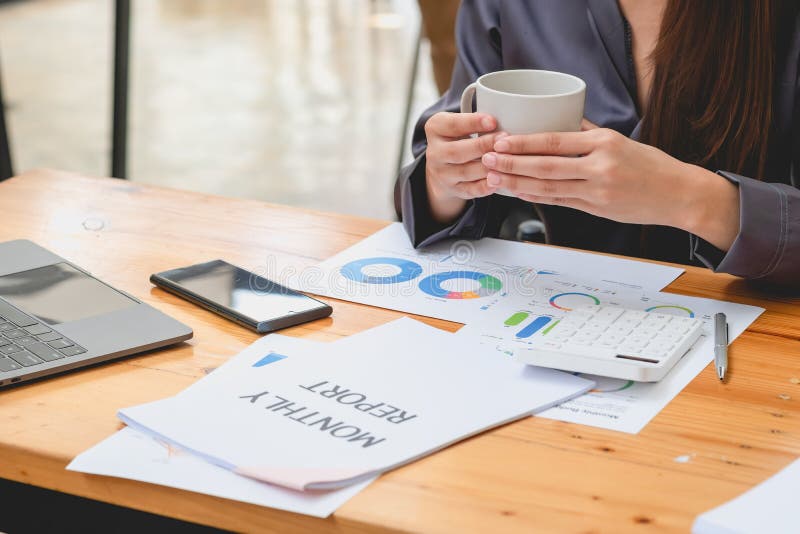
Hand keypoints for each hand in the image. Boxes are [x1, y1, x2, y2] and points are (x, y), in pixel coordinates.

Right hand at [424, 112, 503, 222]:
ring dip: (487, 166)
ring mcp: (442, 174)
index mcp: (435, 129)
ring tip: (506, 159)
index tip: (493, 121)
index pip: (452, 125)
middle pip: (457, 151)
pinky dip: (486, 186)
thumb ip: (474, 119)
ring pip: (465, 172)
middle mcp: (434, 152)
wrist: (443, 166)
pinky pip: (470, 190)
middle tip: (504, 139)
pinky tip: (500, 180)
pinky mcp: (453, 189)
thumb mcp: (459, 123)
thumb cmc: (459, 137)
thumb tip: (507, 114)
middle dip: (482, 145)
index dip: (472, 123)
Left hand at [480, 127, 739, 249]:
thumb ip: (589, 132)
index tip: (502, 141)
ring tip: (495, 178)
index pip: (555, 141)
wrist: (679, 195)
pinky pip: (559, 201)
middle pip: (545, 165)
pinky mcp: (596, 209)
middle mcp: (598, 167)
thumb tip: (561, 119)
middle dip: (512, 164)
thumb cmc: (650, 165)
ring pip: (548, 187)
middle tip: (487, 159)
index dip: (524, 143)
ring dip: (518, 183)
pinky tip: (518, 192)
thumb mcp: (621, 140)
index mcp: (603, 143)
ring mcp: (596, 191)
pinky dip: (536, 197)